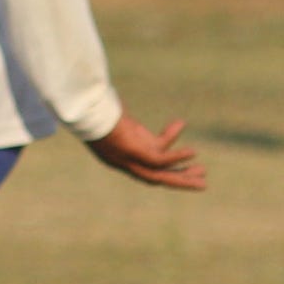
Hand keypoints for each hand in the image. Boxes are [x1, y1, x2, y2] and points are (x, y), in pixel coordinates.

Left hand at [84, 114, 206, 192]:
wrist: (80, 109)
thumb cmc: (91, 108)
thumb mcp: (110, 115)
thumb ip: (120, 118)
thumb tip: (120, 104)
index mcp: (116, 156)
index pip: (145, 166)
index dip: (167, 164)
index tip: (186, 157)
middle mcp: (122, 162)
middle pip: (156, 176)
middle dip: (179, 178)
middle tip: (202, 178)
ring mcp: (127, 159)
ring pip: (161, 174)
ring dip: (183, 176)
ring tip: (203, 172)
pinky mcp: (132, 151)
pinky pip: (159, 159)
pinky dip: (176, 157)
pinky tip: (193, 152)